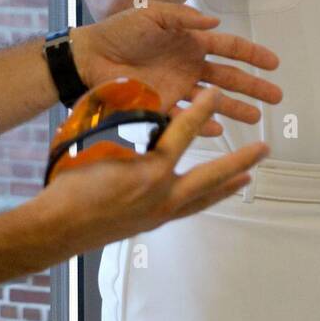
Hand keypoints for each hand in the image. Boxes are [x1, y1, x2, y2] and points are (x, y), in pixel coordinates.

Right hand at [41, 88, 269, 249]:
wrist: (56, 228)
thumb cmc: (69, 183)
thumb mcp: (92, 141)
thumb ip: (116, 117)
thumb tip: (131, 93)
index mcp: (149, 170)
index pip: (184, 131)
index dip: (202, 110)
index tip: (216, 94)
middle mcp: (161, 193)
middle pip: (212, 173)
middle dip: (239, 159)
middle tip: (264, 147)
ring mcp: (160, 212)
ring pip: (204, 196)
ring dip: (228, 183)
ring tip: (249, 176)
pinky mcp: (153, 223)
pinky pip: (188, 209)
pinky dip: (205, 199)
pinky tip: (210, 195)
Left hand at [69, 1, 281, 136]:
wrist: (88, 56)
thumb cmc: (118, 31)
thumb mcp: (152, 13)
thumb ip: (183, 17)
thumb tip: (214, 21)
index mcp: (190, 42)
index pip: (229, 48)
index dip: (252, 54)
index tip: (273, 63)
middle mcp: (188, 66)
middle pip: (229, 78)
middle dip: (253, 87)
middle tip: (276, 97)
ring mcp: (176, 88)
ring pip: (213, 101)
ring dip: (235, 109)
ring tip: (256, 118)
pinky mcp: (161, 106)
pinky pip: (186, 119)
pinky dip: (201, 125)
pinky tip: (217, 131)